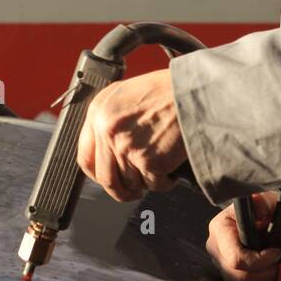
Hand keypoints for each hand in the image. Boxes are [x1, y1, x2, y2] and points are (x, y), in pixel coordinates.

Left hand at [76, 69, 185, 201]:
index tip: (109, 179)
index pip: (85, 157)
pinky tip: (171, 170)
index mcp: (99, 111)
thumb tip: (109, 150)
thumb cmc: (169, 90)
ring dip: (146, 182)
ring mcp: (127, 147)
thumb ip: (112, 120)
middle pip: (106, 178)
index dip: (98, 174)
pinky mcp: (149, 161)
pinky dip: (165, 183)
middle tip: (134, 190)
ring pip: (131, 184)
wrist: (195, 91)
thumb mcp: (127, 95)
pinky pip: (154, 185)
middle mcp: (108, 130)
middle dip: (122, 190)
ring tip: (160, 169)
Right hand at [206, 192, 280, 280]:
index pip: (236, 259)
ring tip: (275, 272)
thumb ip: (262, 202)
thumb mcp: (266, 201)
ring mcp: (221, 268)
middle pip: (239, 278)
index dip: (260, 261)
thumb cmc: (265, 210)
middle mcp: (216, 250)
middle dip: (266, 274)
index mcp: (220, 230)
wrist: (265, 220)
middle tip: (279, 263)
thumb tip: (259, 207)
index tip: (276, 252)